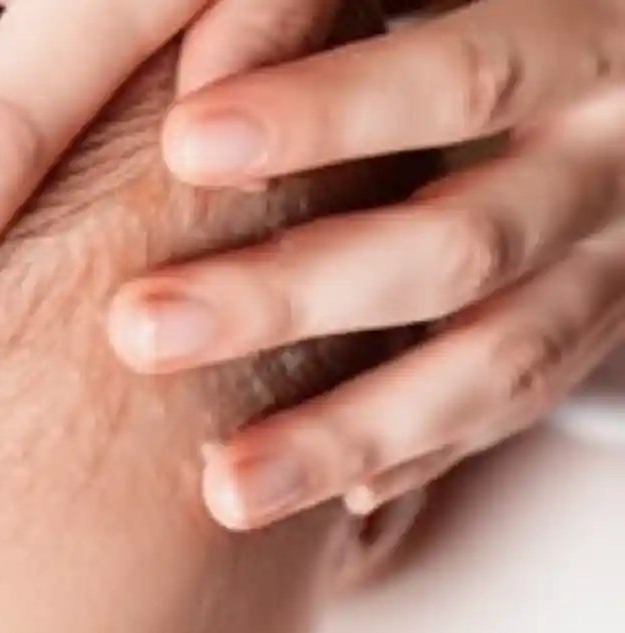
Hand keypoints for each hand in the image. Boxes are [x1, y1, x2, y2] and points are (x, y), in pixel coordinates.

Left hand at [107, 0, 624, 529]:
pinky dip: (421, 454)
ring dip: (349, 434)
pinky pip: (514, 411)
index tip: (184, 145)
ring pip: (497, 369)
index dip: (326, 115)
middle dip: (291, 297)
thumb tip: (200, 84)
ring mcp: (612, 264)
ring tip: (226, 487)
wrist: (614, 75)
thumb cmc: (487, 12)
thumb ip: (314, 7)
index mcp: (583, 41)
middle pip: (459, 248)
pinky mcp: (596, 331)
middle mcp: (611, 165)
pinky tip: (333, 494)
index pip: (462, 79)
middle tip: (144, 329)